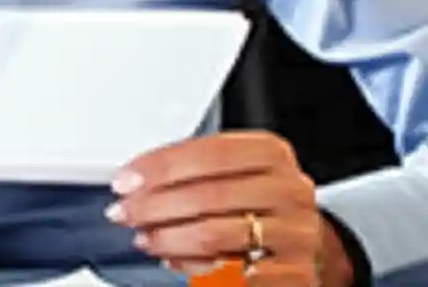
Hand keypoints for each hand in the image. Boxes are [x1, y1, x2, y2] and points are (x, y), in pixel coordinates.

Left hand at [106, 131, 349, 285]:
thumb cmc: (255, 201)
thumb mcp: (234, 170)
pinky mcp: (293, 273)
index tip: (127, 180)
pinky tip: (172, 258)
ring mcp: (294, 234)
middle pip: (208, 195)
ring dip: (166, 238)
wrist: (303, 242)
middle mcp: (289, 191)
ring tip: (143, 237)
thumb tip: (134, 180)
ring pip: (214, 235)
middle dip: (154, 206)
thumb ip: (190, 168)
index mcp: (272, 154)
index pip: (210, 153)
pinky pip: (229, 271)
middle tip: (124, 212)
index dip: (161, 167)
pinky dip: (191, 266)